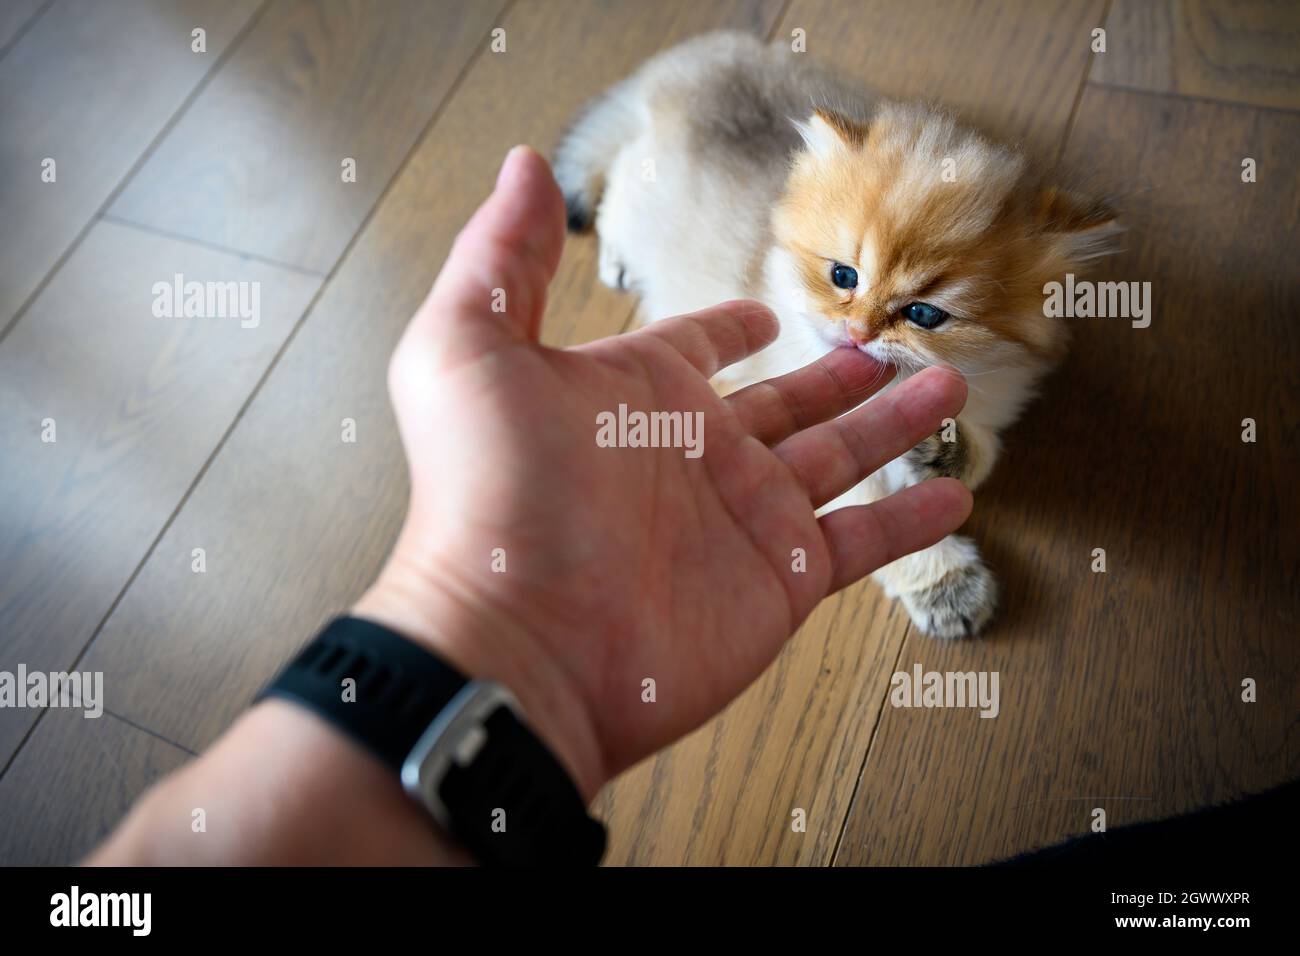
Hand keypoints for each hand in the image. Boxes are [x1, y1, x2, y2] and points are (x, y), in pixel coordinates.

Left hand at [354, 146, 971, 800]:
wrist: (518, 644)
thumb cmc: (486, 498)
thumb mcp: (469, 348)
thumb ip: (505, 255)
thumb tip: (524, 168)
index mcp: (634, 395)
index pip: (694, 348)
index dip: (728, 328)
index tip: (761, 316)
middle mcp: (694, 454)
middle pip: (788, 400)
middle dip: (838, 374)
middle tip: (888, 347)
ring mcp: (741, 519)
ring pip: (840, 458)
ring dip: (894, 425)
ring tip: (944, 388)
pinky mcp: (779, 582)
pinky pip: (861, 543)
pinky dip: (909, 521)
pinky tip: (953, 495)